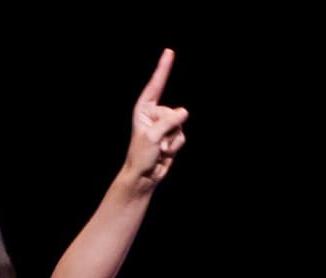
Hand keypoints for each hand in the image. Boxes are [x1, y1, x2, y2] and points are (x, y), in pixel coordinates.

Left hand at [126, 48, 188, 185]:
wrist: (143, 176)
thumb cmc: (141, 155)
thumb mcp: (152, 136)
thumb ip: (169, 121)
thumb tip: (184, 112)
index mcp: (143, 110)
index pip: (155, 85)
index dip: (163, 68)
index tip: (169, 51)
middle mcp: (155, 115)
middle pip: (173, 111)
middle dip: (168, 128)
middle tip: (157, 143)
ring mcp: (164, 125)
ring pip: (180, 124)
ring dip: (172, 140)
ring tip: (159, 149)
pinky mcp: (172, 136)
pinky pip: (182, 136)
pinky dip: (175, 146)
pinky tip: (165, 153)